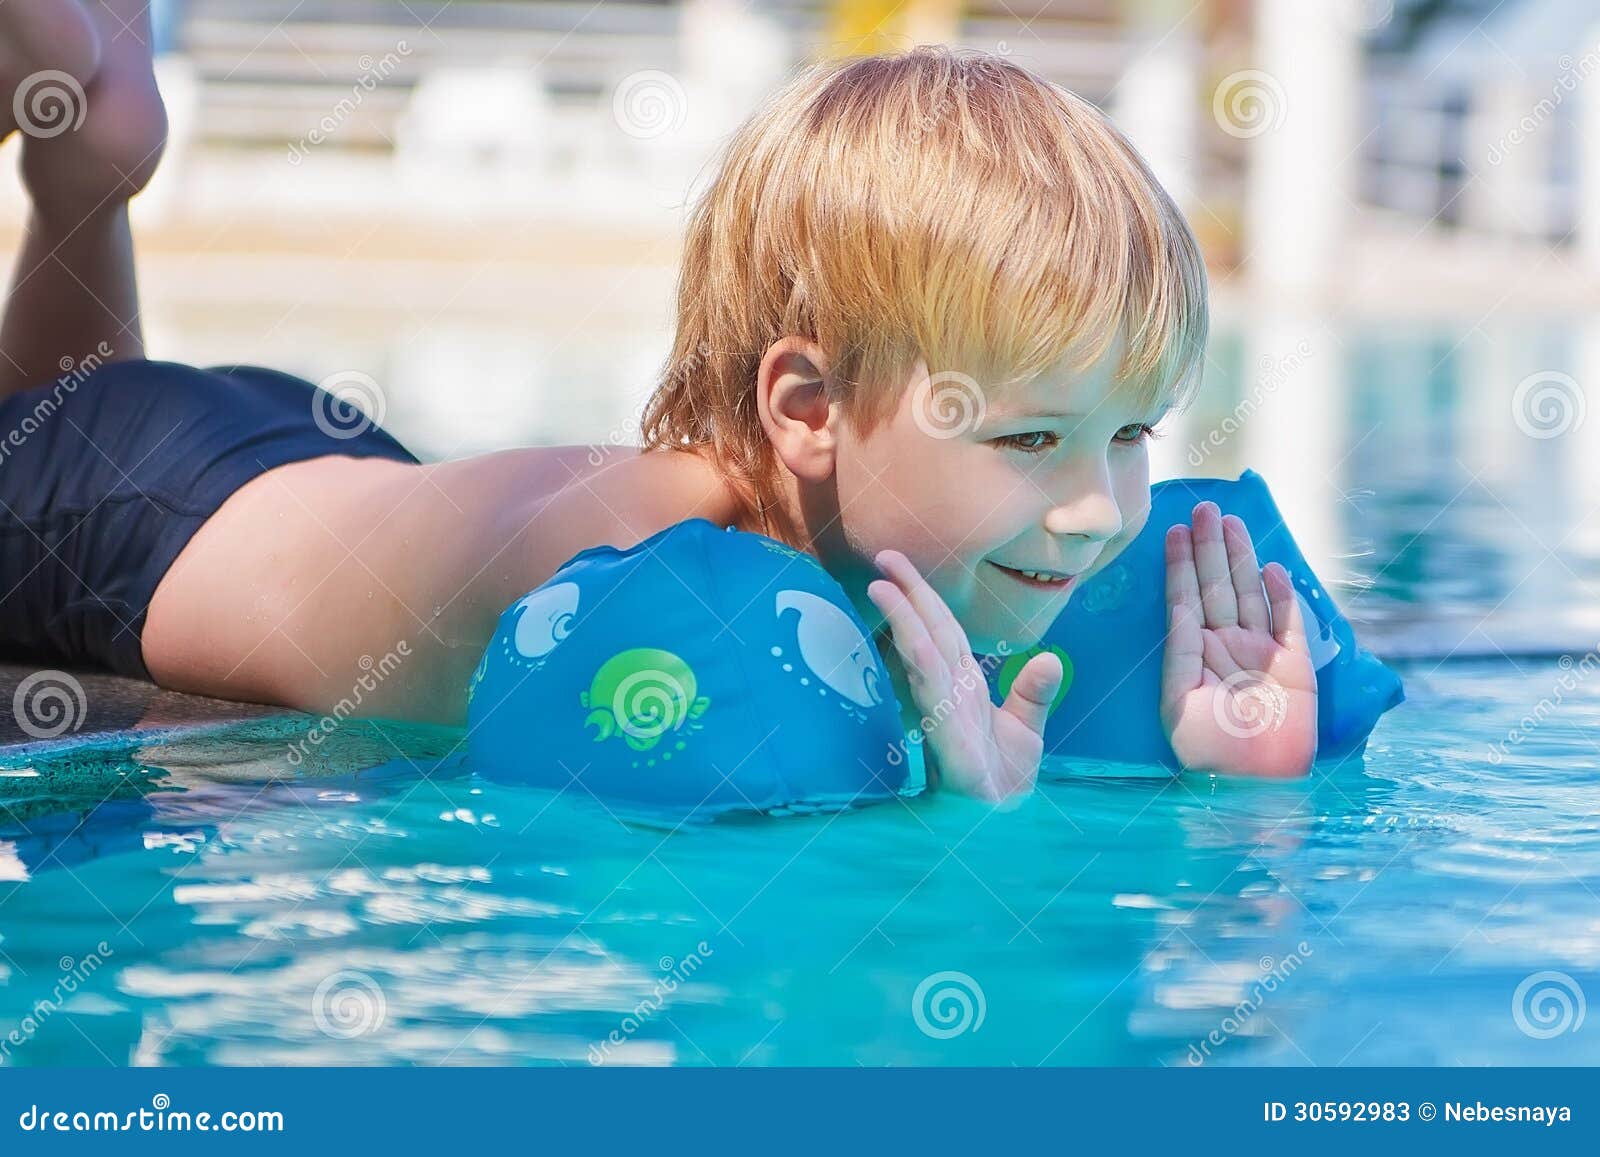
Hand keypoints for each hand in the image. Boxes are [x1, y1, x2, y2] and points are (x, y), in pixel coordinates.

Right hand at [866, 550, 1062, 802]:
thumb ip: (1032, 695)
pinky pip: (936, 703)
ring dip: (905, 623)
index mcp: (964, 690)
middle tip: (883, 555)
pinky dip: (924, 671)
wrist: (1004, 834)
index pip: (942, 633)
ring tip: (882, 587)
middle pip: (928, 636)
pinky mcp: (950, 749)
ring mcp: (945, 721)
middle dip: (907, 595)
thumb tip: (1048, 659)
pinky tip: (914, 645)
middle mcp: (949, 699)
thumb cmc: (1005, 786)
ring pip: (924, 661)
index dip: (924, 597)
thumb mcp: (1026, 733)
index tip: (898, 565)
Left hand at [1160, 501, 1317, 777]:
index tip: (1172, 530)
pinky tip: (1270, 567)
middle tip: (1203, 508)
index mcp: (1194, 655)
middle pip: (1218, 586)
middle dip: (1210, 547)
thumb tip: (1178, 606)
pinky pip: (1289, 622)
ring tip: (1229, 523)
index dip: (1180, 565)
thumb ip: (1180, 652)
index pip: (1185, 599)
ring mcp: (1261, 653)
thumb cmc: (1206, 751)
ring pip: (1249, 594)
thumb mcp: (1177, 701)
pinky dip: (1282, 595)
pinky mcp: (1295, 665)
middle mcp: (1226, 647)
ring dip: (1241, 558)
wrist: (1252, 786)